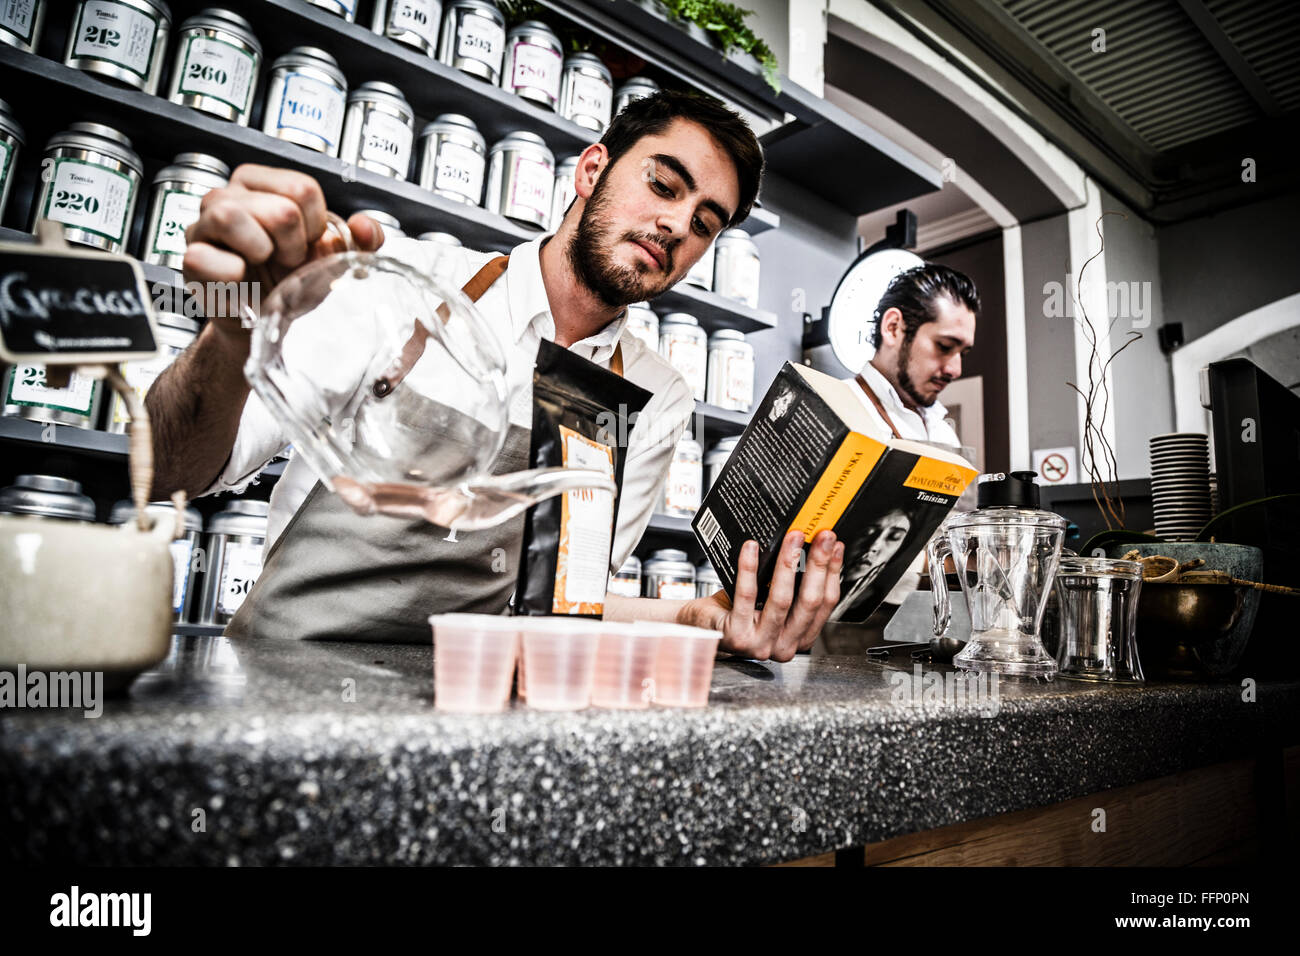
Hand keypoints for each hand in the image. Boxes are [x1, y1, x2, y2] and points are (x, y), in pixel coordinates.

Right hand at [182, 163, 384, 330]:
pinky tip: (241, 283)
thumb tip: (365, 228)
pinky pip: (204, 257)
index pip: (301, 187)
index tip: (306, 244)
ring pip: (230, 215)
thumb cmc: (292, 283)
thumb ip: (361, 240)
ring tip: (263, 265)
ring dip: (261, 250)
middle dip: (293, 243)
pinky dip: (232, 277)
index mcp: (263, 186)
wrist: (264, 324)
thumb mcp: (333, 258)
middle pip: (276, 206)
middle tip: (286, 260)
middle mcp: (228, 197)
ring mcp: (202, 226)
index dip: (314, 224)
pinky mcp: (189, 259)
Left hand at [681, 530, 843, 661]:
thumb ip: (793, 587)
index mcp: (799, 637)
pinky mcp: (737, 636)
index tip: (835, 546)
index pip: (825, 604)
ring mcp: (761, 644)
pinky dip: (749, 568)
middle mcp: (784, 645)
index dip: (832, 572)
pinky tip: (752, 549)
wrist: (702, 628)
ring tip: (793, 538)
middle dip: (819, 564)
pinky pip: (747, 596)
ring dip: (789, 563)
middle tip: (822, 537)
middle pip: (809, 602)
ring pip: (782, 599)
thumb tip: (810, 548)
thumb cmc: (737, 612)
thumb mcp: (772, 601)